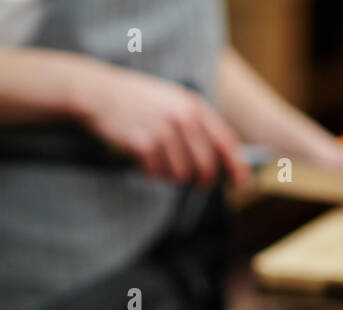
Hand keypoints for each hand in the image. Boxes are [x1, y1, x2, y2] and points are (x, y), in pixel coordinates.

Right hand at [65, 59, 250, 187]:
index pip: (226, 142)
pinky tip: (142, 158)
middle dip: (203, 180)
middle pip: (206, 165)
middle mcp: (183, 118)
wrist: (100, 93)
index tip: (242, 182)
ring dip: (171, 175)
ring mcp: (164, 131)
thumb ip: (194, 125)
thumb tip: (216, 161)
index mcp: (194, 106)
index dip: (237, 166)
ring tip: (159, 161)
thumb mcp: (172, 101)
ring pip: (181, 174)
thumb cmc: (137, 101)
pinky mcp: (144, 145)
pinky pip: (157, 173)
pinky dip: (151, 172)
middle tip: (197, 184)